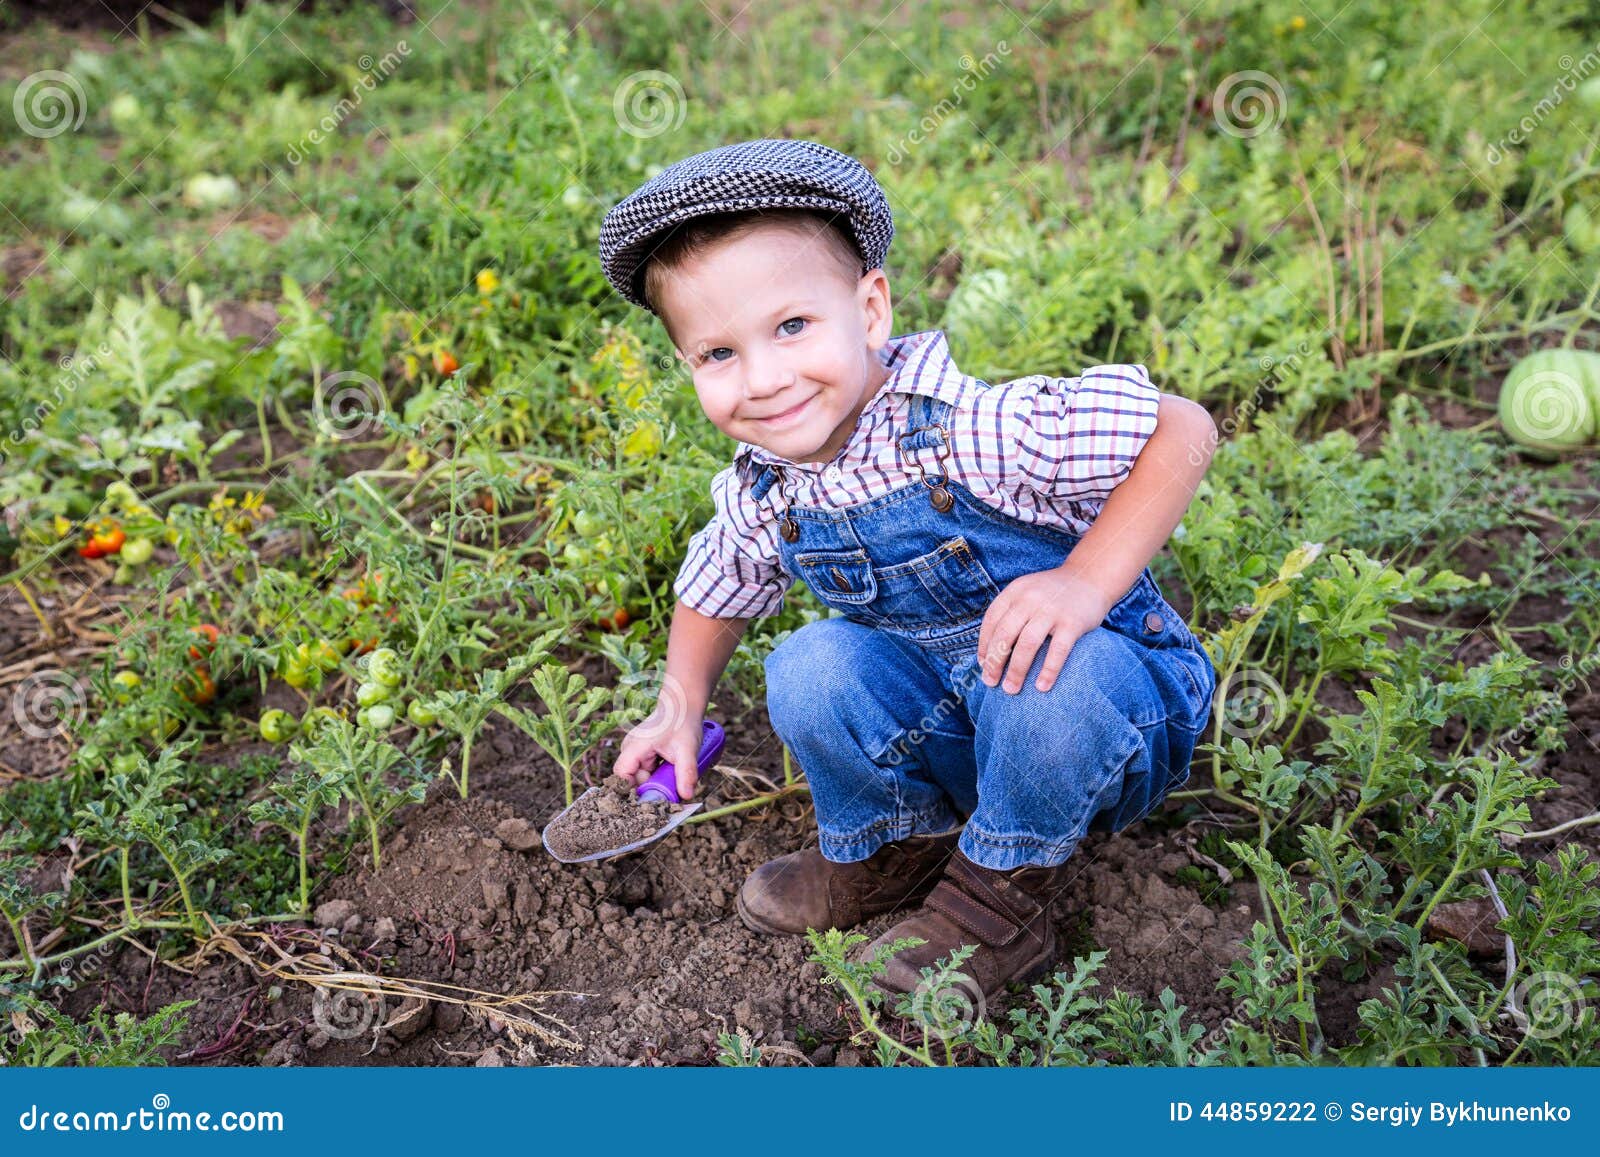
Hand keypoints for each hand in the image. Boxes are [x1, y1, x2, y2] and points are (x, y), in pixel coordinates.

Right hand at [610, 704, 706, 800]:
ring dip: (657, 780)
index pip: (621, 777)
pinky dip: (659, 774)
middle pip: (633, 780)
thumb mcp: (687, 749)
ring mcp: (635, 752)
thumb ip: (686, 773)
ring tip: (673, 772)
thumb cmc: (682, 722)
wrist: (683, 705)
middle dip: (652, 786)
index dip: (633, 790)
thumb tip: (686, 795)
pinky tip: (670, 769)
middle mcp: (630, 750)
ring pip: (642, 777)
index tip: (654, 797)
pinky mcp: (643, 754)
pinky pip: (647, 771)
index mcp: (634, 748)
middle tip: (672, 785)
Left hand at [977, 567, 1108, 693]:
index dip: (983, 645)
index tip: (982, 664)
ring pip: (1027, 644)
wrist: (1090, 576)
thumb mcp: (1027, 591)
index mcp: (1015, 591)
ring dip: (1016, 670)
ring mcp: (1052, 610)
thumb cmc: (1054, 592)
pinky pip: (1057, 651)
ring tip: (1011, 689)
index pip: (992, 620)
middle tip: (990, 682)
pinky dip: (1048, 671)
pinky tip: (1041, 686)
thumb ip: (1011, 612)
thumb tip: (990, 650)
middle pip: (1005, 635)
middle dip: (995, 662)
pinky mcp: (1073, 622)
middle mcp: (1030, 599)